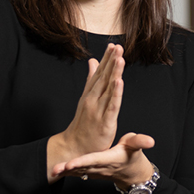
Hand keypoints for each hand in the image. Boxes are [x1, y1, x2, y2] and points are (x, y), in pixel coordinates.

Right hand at [46, 44, 125, 181]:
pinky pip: (111, 106)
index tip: (113, 45)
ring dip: (114, 73)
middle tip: (117, 47)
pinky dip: (115, 94)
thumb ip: (91, 79)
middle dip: (111, 62)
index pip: (99, 73)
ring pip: (108, 89)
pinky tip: (119, 83)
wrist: (73, 147)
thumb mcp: (87, 98)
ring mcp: (97, 110)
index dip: (106, 59)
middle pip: (103, 77)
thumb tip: (94, 61)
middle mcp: (92, 99)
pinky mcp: (104, 122)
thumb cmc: (83, 124)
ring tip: (119, 59)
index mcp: (90, 94)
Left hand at [53, 132, 155, 186]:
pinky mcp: (90, 171)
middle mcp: (101, 167)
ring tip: (52, 170)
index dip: (83, 161)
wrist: (131, 173)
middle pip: (82, 167)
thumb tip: (150, 141)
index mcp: (110, 158)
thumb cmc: (132, 156)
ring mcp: (95, 171)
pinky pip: (78, 172)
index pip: (95, 159)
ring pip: (78, 172)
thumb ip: (141, 142)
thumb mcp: (136, 146)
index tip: (71, 164)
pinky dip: (68, 171)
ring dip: (65, 172)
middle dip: (69, 169)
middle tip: (55, 169)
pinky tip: (57, 170)